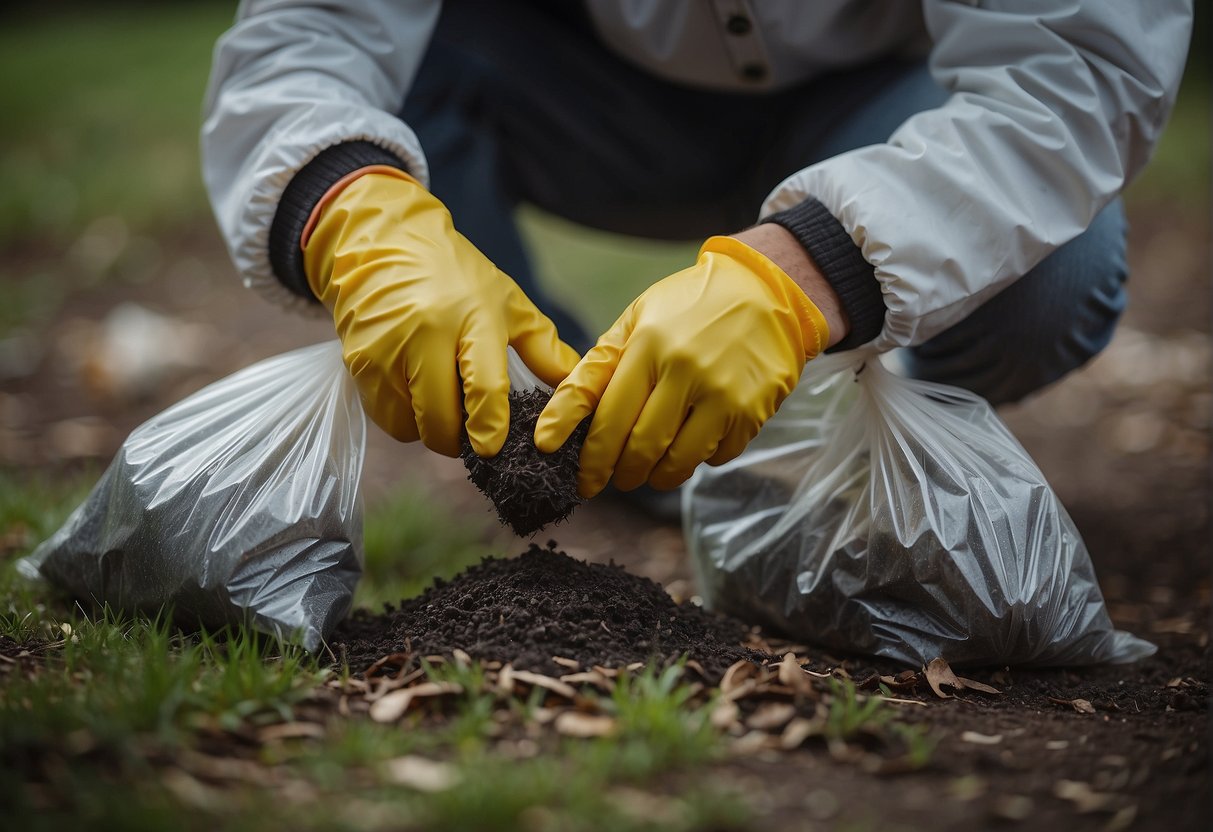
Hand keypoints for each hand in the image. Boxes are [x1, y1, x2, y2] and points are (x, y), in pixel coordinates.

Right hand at [304, 170, 578, 456]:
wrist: (383, 245)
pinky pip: (386, 416)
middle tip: (472, 431)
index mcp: (472, 317)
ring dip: (429, 427)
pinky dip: (404, 416)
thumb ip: (543, 348)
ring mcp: (386, 350)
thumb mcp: (507, 301)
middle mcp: (425, 333)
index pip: (483, 384)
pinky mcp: (358, 363)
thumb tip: (575, 389)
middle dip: (458, 439)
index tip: (493, 448)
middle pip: (440, 419)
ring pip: (411, 426)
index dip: (489, 426)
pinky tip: (414, 389)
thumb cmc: (455, 277)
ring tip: (441, 398)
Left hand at [533, 236, 828, 496]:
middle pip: (640, 447)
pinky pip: (715, 457)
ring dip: (656, 477)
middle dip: (619, 474)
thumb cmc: (689, 308)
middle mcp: (685, 370)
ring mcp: (722, 393)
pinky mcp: (752, 412)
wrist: (766, 292)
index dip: (588, 455)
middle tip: (612, 479)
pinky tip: (693, 444)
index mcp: (648, 345)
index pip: (608, 415)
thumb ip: (597, 368)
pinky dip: (699, 461)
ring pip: (677, 462)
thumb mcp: (636, 321)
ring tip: (648, 473)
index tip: (577, 478)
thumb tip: (553, 424)